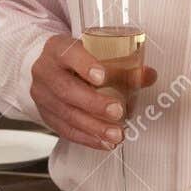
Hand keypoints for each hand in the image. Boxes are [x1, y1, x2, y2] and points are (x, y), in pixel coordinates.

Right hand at [29, 34, 156, 150]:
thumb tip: (147, 75)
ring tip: (116, 134)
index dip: (85, 65)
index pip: (68, 54)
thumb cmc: (75, 59)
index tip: (102, 76)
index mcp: (57, 48)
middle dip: (94, 104)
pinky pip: (65, 130)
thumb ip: (123, 64)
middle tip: (118, 112)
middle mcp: (45, 71)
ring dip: (94, 127)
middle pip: (66, 89)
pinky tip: (104, 142)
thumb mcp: (94, 53)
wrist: (49, 68)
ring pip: (66, 113)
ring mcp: (43, 95)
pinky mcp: (46, 115)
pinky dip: (87, 138)